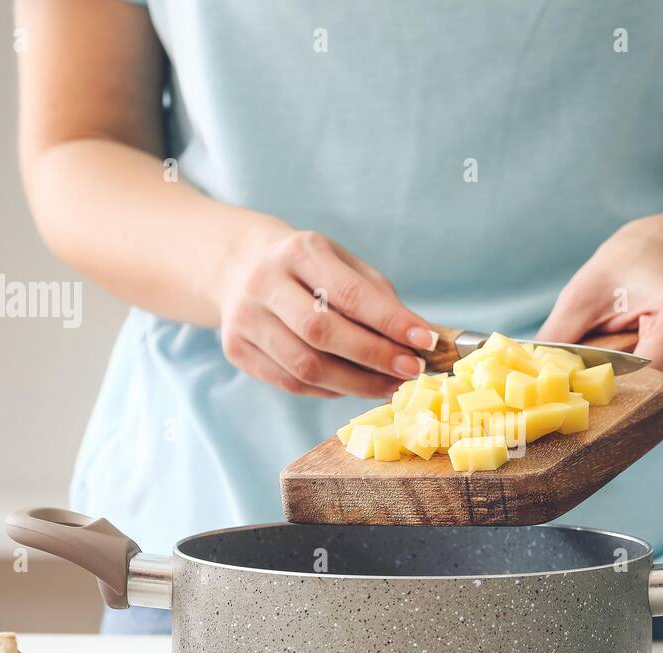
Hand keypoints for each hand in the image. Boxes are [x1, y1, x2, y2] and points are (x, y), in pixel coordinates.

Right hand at [217, 227, 437, 397]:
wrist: (238, 265)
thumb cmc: (308, 268)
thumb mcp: (343, 264)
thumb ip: (379, 298)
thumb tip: (419, 339)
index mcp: (297, 251)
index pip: (348, 293)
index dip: (390, 322)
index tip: (426, 341)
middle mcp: (264, 282)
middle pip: (322, 332)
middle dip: (374, 357)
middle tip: (412, 371)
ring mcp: (244, 318)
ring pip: (305, 367)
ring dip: (356, 384)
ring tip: (389, 385)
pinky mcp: (236, 350)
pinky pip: (291, 383)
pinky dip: (329, 390)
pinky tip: (353, 387)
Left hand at [536, 223, 662, 404]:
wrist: (657, 257)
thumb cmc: (620, 271)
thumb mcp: (581, 295)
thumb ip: (557, 338)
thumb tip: (531, 381)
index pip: (645, 380)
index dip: (610, 394)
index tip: (577, 396)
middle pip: (656, 398)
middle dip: (619, 400)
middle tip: (584, 394)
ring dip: (632, 396)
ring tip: (611, 372)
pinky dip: (645, 392)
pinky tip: (630, 371)